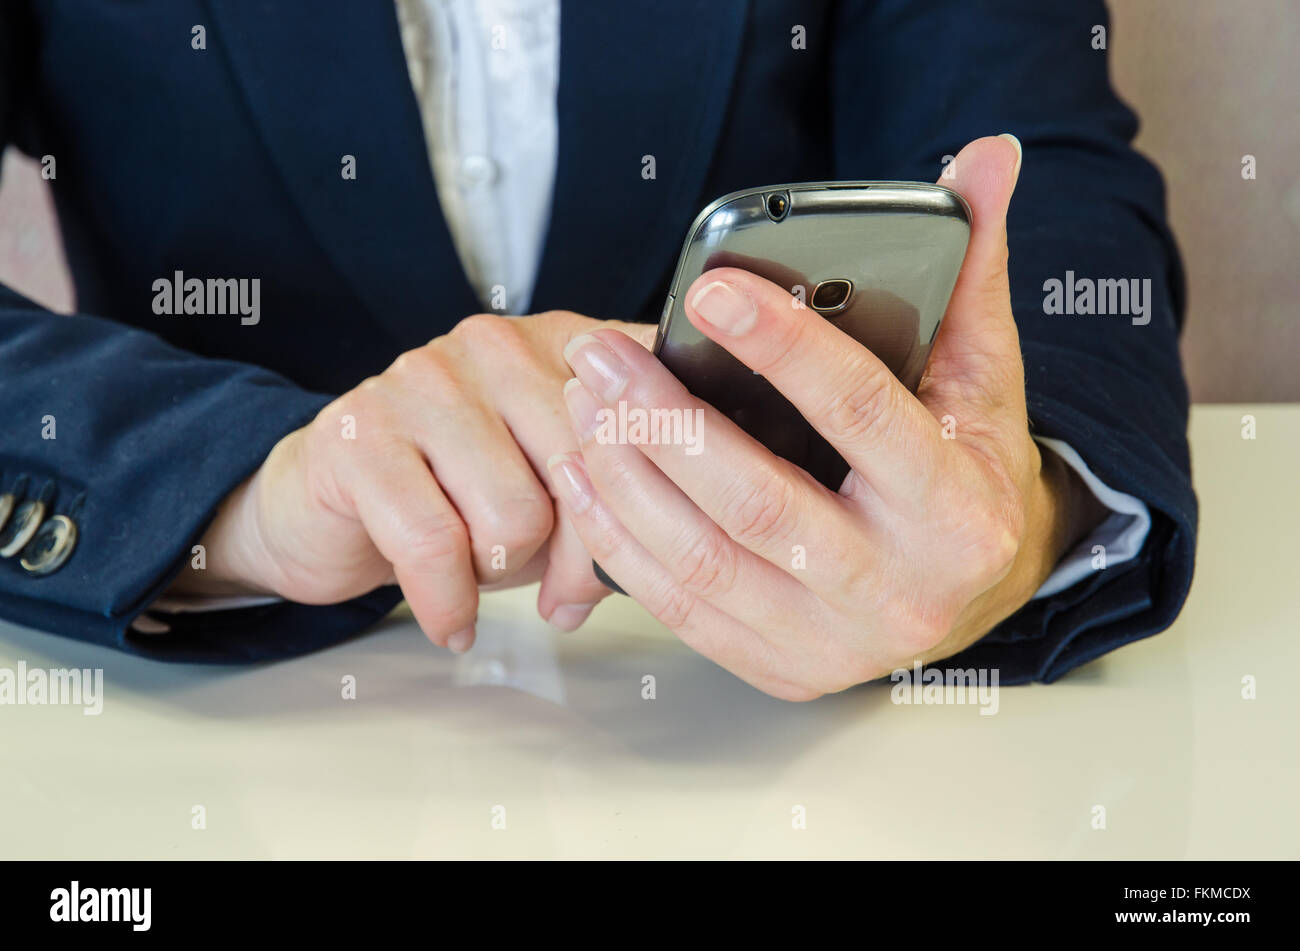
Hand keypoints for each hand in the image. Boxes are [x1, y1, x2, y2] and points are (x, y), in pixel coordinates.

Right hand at [168, 311, 653, 650]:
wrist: (324, 502)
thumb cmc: (460, 499)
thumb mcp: (558, 491)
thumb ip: (622, 499)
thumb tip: (655, 563)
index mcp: (566, 343)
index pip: (647, 416)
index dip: (658, 503)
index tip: (645, 556)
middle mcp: (498, 344)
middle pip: (590, 470)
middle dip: (582, 558)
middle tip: (563, 596)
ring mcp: (424, 379)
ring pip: (517, 515)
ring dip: (504, 574)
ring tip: (482, 570)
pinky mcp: (360, 432)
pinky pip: (434, 545)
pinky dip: (449, 603)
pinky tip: (451, 617)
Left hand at [546, 136, 1103, 698]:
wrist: (969, 592)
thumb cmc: (965, 467)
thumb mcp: (981, 372)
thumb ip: (972, 267)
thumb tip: (985, 155)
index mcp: (958, 510)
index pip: (863, 416)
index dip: (784, 349)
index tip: (711, 289)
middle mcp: (899, 590)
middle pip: (760, 503)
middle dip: (664, 421)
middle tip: (600, 355)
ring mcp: (834, 642)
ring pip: (704, 560)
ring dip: (625, 476)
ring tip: (583, 401)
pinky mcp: (781, 667)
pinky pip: (681, 607)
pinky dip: (621, 539)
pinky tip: (587, 473)